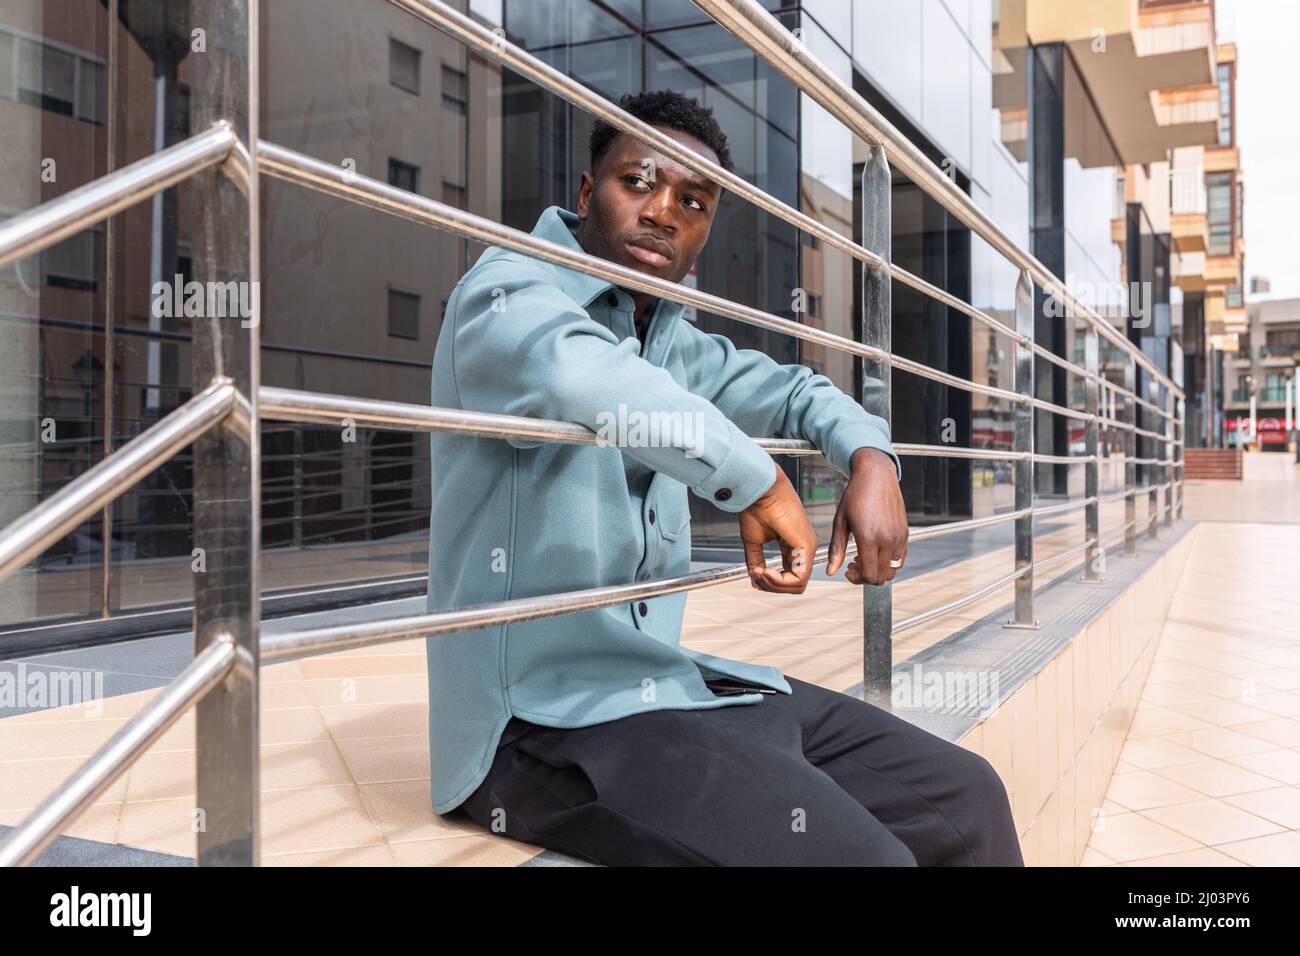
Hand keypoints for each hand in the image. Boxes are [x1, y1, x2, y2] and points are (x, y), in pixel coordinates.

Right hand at [737, 464, 817, 593]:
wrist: (761, 490)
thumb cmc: (758, 506)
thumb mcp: (754, 540)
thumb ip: (756, 560)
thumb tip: (755, 577)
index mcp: (793, 545)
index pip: (789, 576)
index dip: (771, 582)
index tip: (755, 574)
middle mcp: (804, 548)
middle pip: (795, 584)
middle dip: (772, 586)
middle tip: (756, 576)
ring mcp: (808, 548)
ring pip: (798, 585)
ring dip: (775, 585)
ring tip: (761, 573)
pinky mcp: (807, 546)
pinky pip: (799, 578)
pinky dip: (780, 581)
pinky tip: (767, 571)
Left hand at [825, 447, 907, 585]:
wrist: (876, 475)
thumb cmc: (855, 496)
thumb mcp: (840, 522)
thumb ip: (836, 549)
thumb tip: (831, 572)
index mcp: (869, 538)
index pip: (869, 575)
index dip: (857, 579)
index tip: (847, 571)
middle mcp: (888, 539)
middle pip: (882, 577)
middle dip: (866, 577)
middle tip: (853, 565)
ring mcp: (899, 537)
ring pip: (893, 570)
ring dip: (878, 570)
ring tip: (864, 557)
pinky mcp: (905, 532)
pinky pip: (900, 558)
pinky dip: (888, 561)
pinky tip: (875, 550)